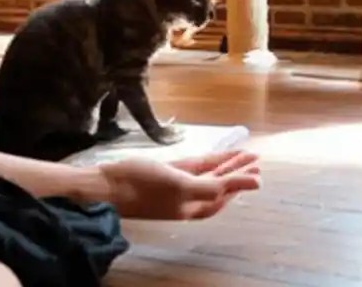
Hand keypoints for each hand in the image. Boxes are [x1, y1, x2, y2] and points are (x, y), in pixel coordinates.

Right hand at [98, 150, 260, 220]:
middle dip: (237, 173)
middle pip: (218, 186)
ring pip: (208, 175)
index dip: (240, 186)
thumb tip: (253, 184)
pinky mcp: (165, 173)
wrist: (104, 184)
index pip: (222, 196)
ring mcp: (175, 185)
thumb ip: (216, 185)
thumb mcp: (181, 185)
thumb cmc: (141, 185)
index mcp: (189, 207)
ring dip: (226, 165)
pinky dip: (208, 162)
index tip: (257, 173)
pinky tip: (219, 155)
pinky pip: (194, 168)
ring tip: (246, 154)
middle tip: (256, 159)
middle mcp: (185, 198)